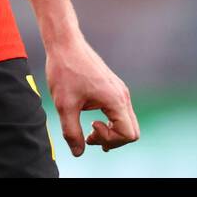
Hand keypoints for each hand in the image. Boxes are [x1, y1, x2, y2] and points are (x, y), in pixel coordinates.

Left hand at [45, 34, 138, 155]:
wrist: (65, 43)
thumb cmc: (64, 70)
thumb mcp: (64, 105)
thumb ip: (72, 132)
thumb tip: (78, 152)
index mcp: (115, 99)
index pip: (128, 134)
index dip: (109, 139)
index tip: (90, 128)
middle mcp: (122, 95)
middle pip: (132, 131)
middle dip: (113, 139)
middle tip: (91, 136)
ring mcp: (119, 90)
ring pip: (127, 121)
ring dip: (111, 131)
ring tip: (90, 128)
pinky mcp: (113, 87)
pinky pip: (120, 111)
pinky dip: (110, 121)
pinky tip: (92, 118)